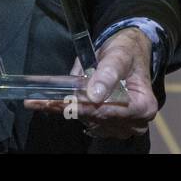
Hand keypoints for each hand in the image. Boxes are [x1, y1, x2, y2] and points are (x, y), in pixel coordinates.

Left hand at [23, 27, 157, 139]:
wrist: (130, 54)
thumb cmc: (127, 52)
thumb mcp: (119, 55)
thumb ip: (108, 73)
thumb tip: (94, 95)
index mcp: (143, 106)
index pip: (107, 111)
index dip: (82, 107)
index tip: (57, 101)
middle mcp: (135, 123)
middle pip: (96, 119)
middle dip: (68, 107)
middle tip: (37, 101)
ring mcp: (122, 128)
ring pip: (88, 121)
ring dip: (66, 110)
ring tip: (41, 100)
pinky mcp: (109, 127)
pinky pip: (87, 121)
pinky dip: (70, 111)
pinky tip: (53, 103)